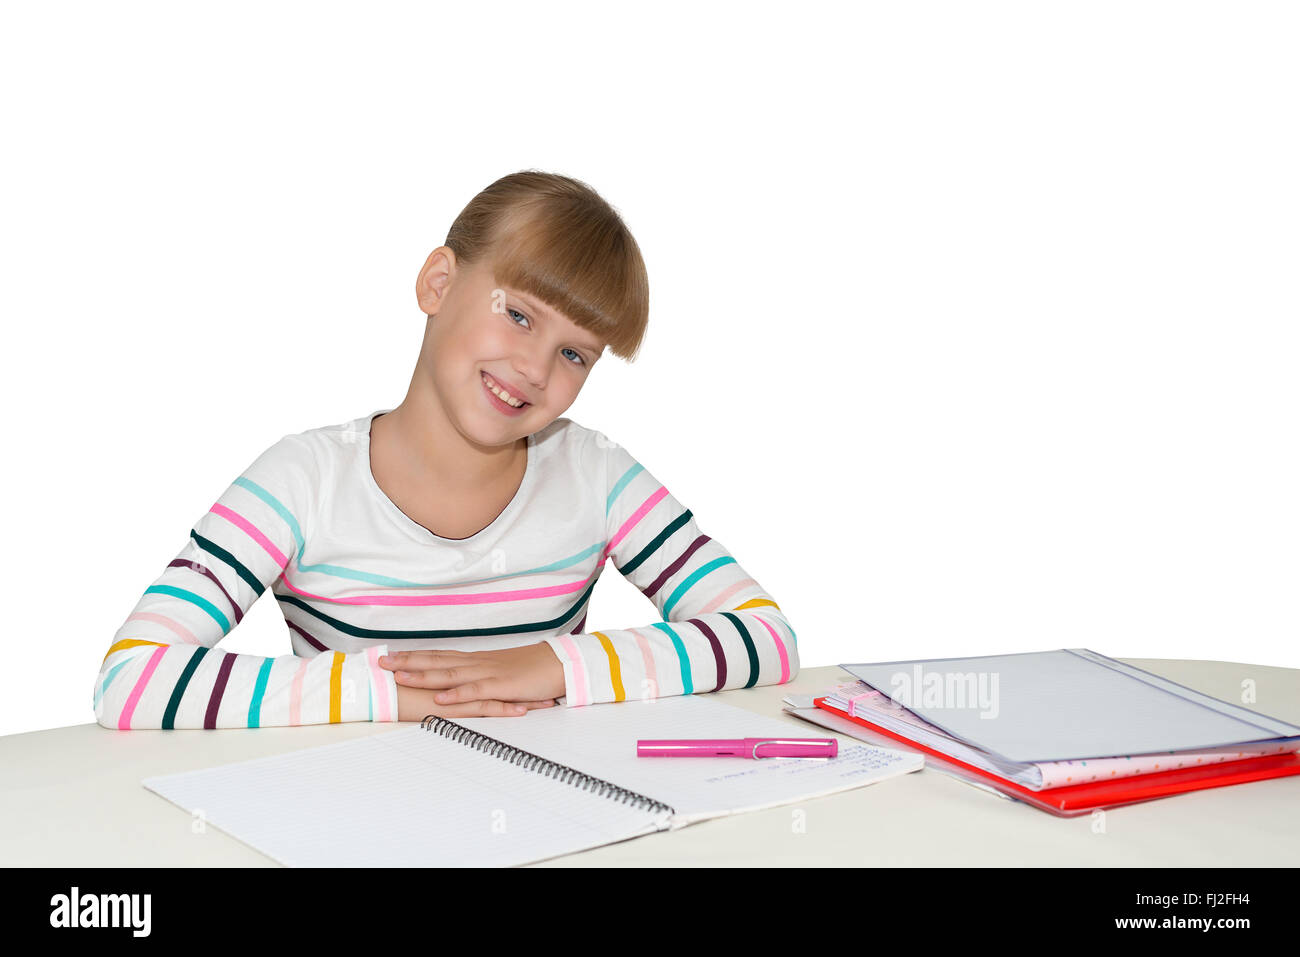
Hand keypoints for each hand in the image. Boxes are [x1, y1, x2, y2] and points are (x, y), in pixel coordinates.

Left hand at [379, 643, 566, 718]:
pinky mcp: (501, 687)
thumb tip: (460, 683)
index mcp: (476, 660)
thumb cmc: (532, 670)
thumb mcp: (500, 672)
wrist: (559, 665)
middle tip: (381, 661)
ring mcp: (487, 674)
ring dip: (423, 674)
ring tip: (399, 676)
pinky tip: (439, 698)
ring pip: (450, 673)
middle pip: (436, 659)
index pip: (438, 654)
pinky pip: (475, 692)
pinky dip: (456, 695)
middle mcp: (477, 663)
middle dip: (407, 661)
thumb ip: (480, 677)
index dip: (413, 655)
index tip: (390, 654)